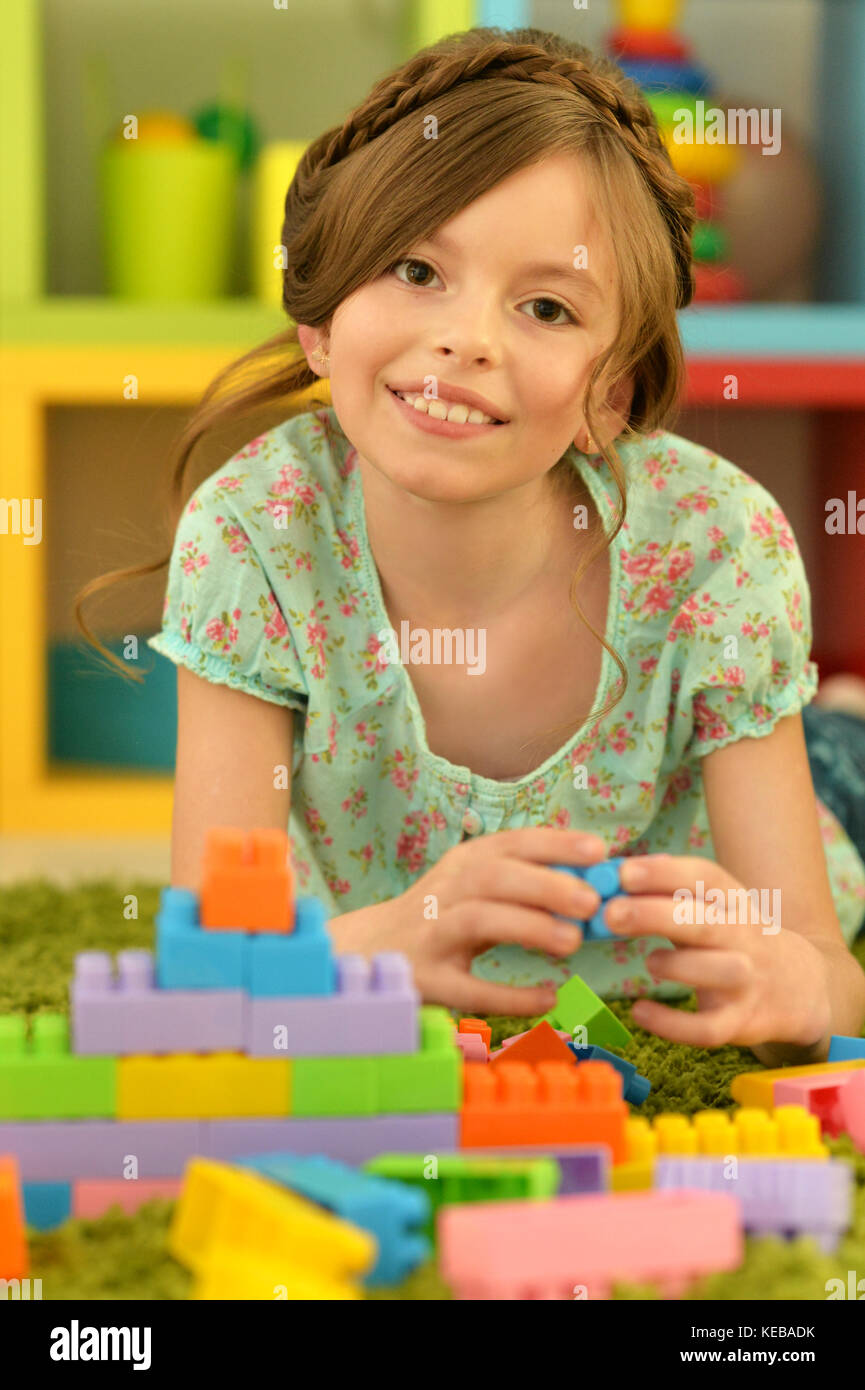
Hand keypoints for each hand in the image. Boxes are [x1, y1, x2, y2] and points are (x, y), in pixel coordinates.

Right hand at [329, 828, 607, 1015]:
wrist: (369, 952)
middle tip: (591, 902)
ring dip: (528, 926)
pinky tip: (547, 998)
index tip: (598, 850)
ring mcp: (432, 934)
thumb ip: (525, 885)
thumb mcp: (475, 889)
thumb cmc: (441, 917)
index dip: (555, 843)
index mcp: (463, 864)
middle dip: (546, 884)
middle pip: (495, 876)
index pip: (511, 843)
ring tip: (572, 942)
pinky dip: (511, 994)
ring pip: (479, 919)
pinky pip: (471, 987)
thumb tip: (594, 886)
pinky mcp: (428, 979)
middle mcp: (445, 892)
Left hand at [604, 854, 831, 1048]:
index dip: (664, 873)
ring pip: (718, 972)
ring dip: (678, 965)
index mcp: (732, 901)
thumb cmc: (731, 937)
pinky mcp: (739, 1022)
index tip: (624, 872)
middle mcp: (743, 936)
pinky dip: (673, 1025)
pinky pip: (708, 1029)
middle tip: (611, 913)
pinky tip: (640, 1012)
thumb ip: (667, 892)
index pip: (704, 877)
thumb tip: (612, 873)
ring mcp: (745, 981)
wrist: (796, 987)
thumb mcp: (711, 907)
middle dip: (655, 915)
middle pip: (704, 922)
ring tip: (649, 962)